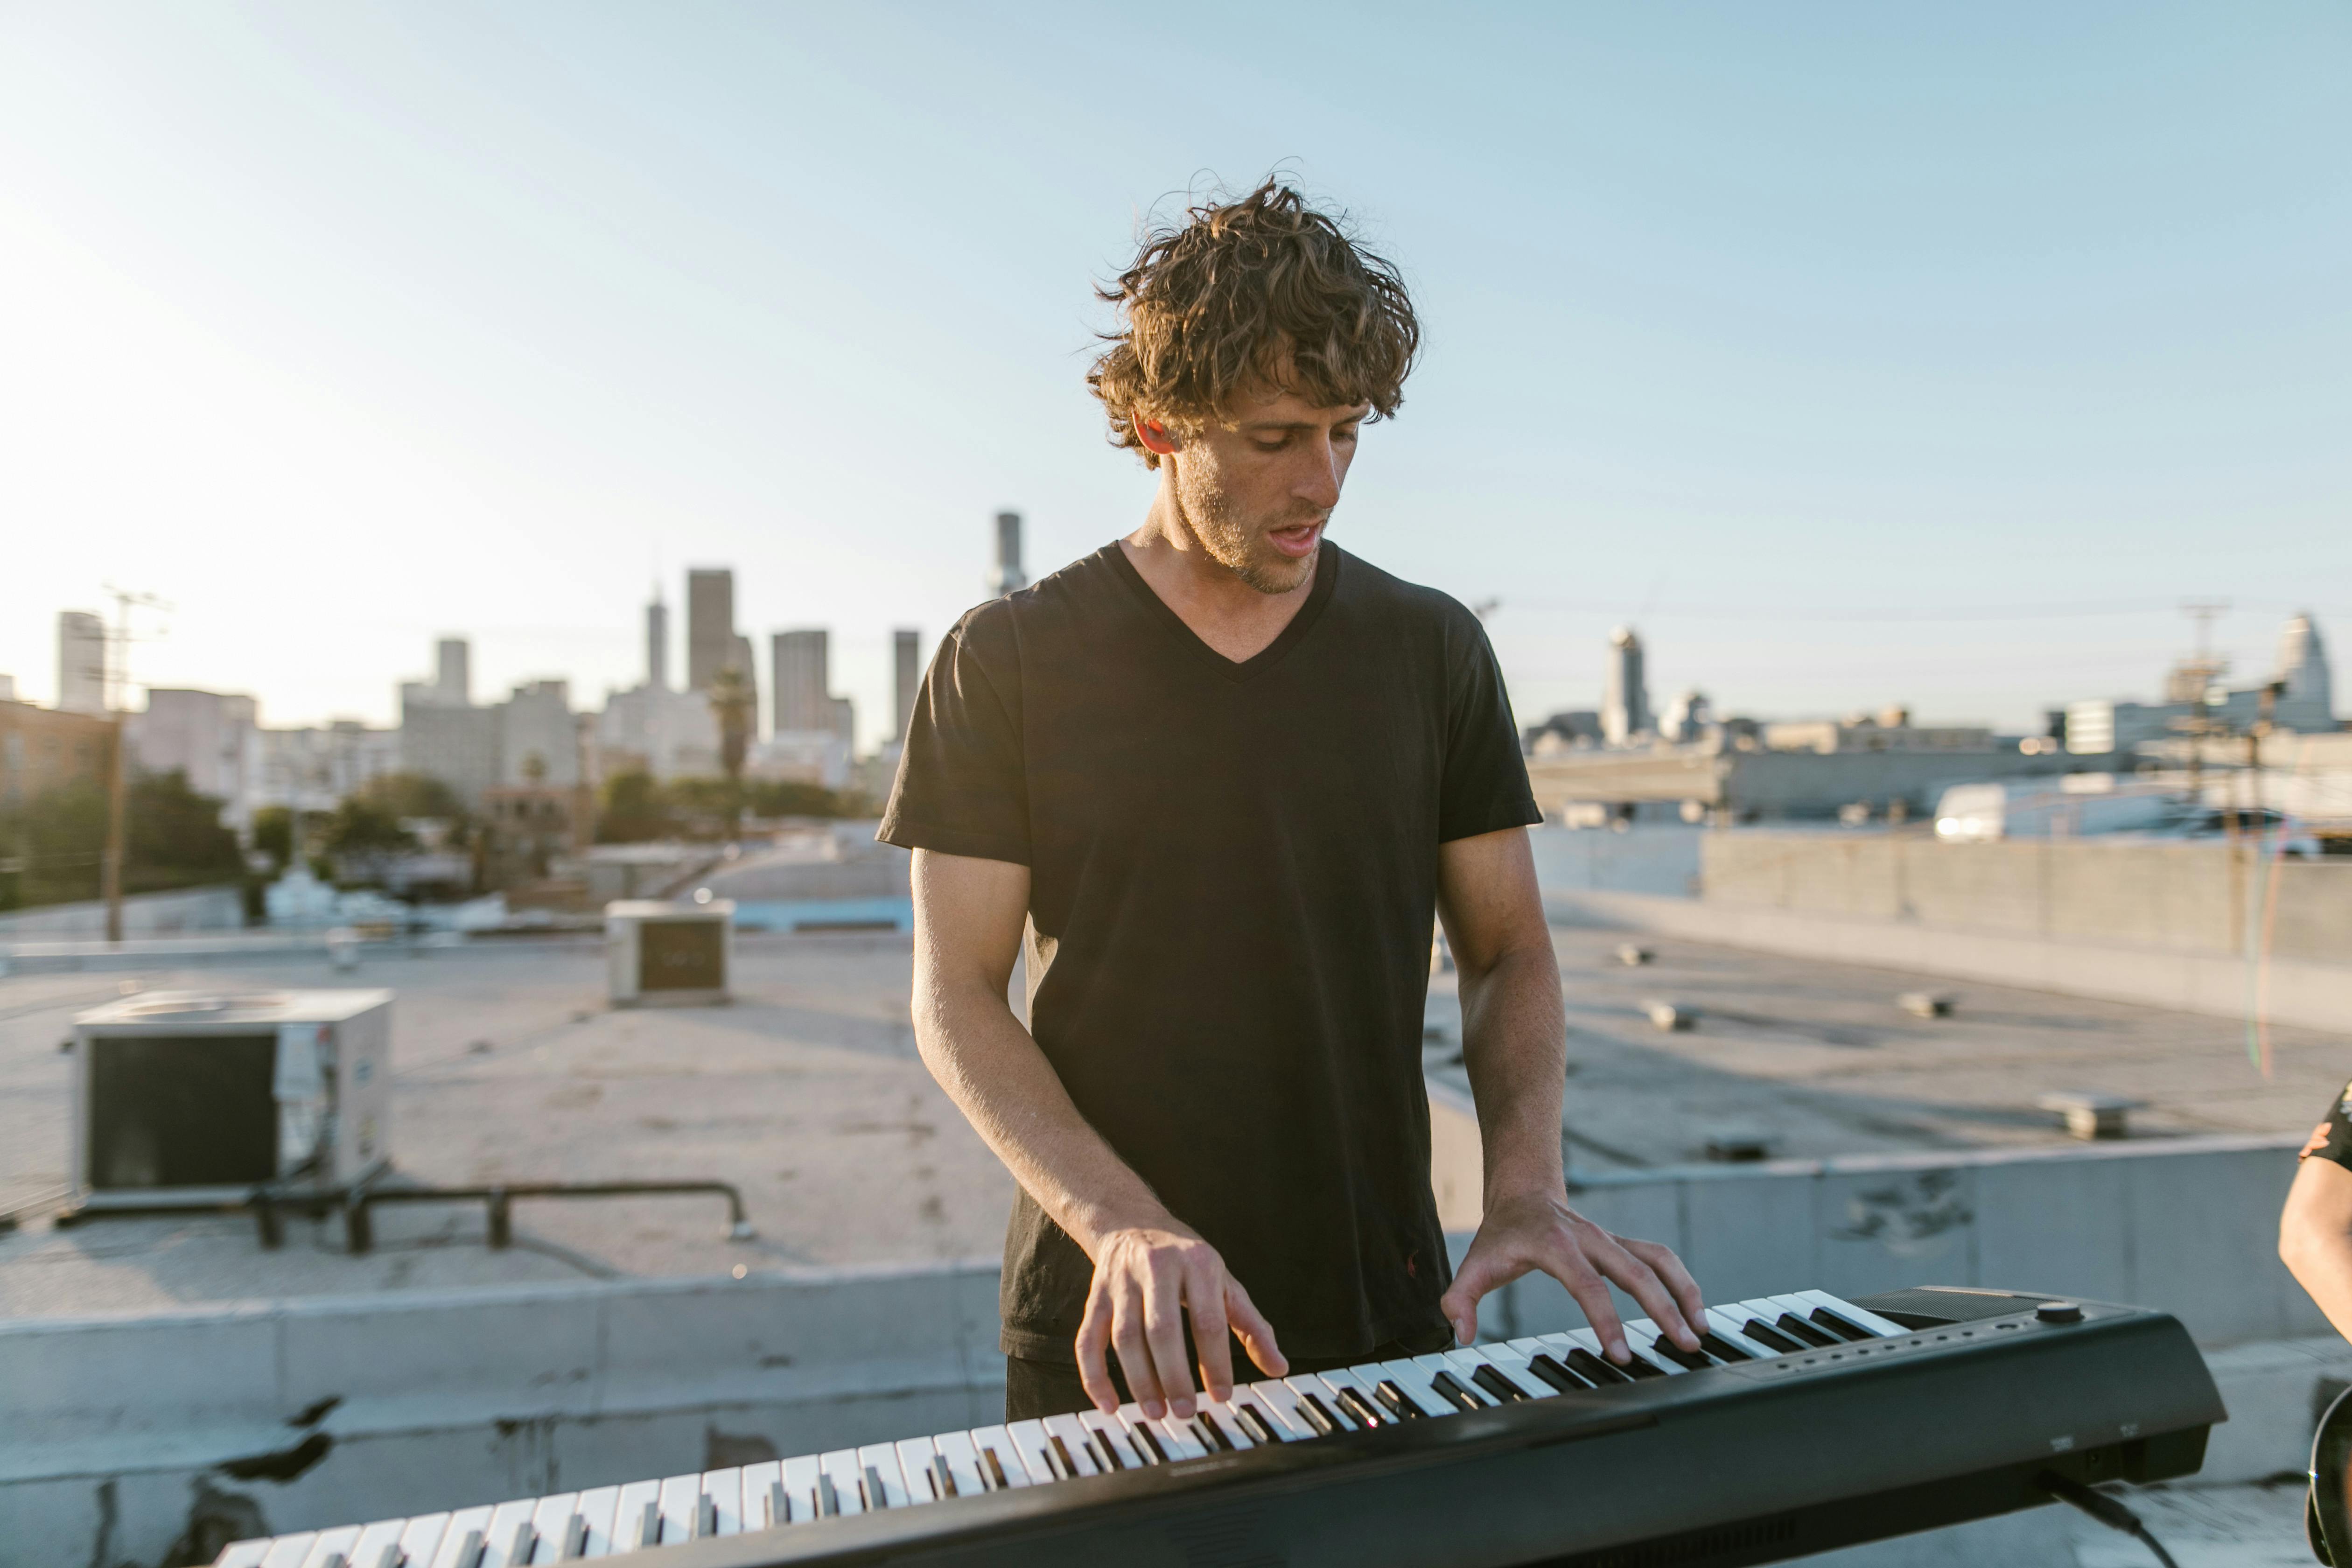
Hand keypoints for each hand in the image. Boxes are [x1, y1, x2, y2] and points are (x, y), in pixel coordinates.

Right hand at [1074, 1222, 1286, 1419]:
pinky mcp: (1096, 1296)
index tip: (1222, 1396)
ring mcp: (1122, 1282)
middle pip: (1163, 1329)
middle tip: (1186, 1411)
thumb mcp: (1224, 1282)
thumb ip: (1251, 1325)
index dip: (1215, 1361)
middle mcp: (1157, 1268)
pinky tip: (1108, 1404)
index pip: (1208, 1319)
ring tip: (1156, 1412)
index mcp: (1197, 1262)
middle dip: (1174, 1375)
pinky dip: (1094, 1375)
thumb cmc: (1186, 1259)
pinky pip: (1088, 1339)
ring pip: (1125, 1337)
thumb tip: (1279, 1367)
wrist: (1132, 1221)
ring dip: (1139, 1380)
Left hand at [1439, 1189, 1706, 1361]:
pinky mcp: (1624, 1245)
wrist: (1524, 1193)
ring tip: (1699, 1330)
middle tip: (1683, 1345)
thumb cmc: (1502, 1235)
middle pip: (1635, 1271)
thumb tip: (1461, 1335)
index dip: (1605, 1319)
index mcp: (1557, 1246)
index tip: (1620, 1354)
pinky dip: (1682, 1282)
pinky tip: (1694, 1311)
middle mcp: (1592, 1239)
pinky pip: (1661, 1259)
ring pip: (1658, 1259)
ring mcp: (1612, 1240)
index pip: (1587, 1284)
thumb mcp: (1474, 1263)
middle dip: (1662, 1308)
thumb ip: (1461, 1299)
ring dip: (1683, 1292)